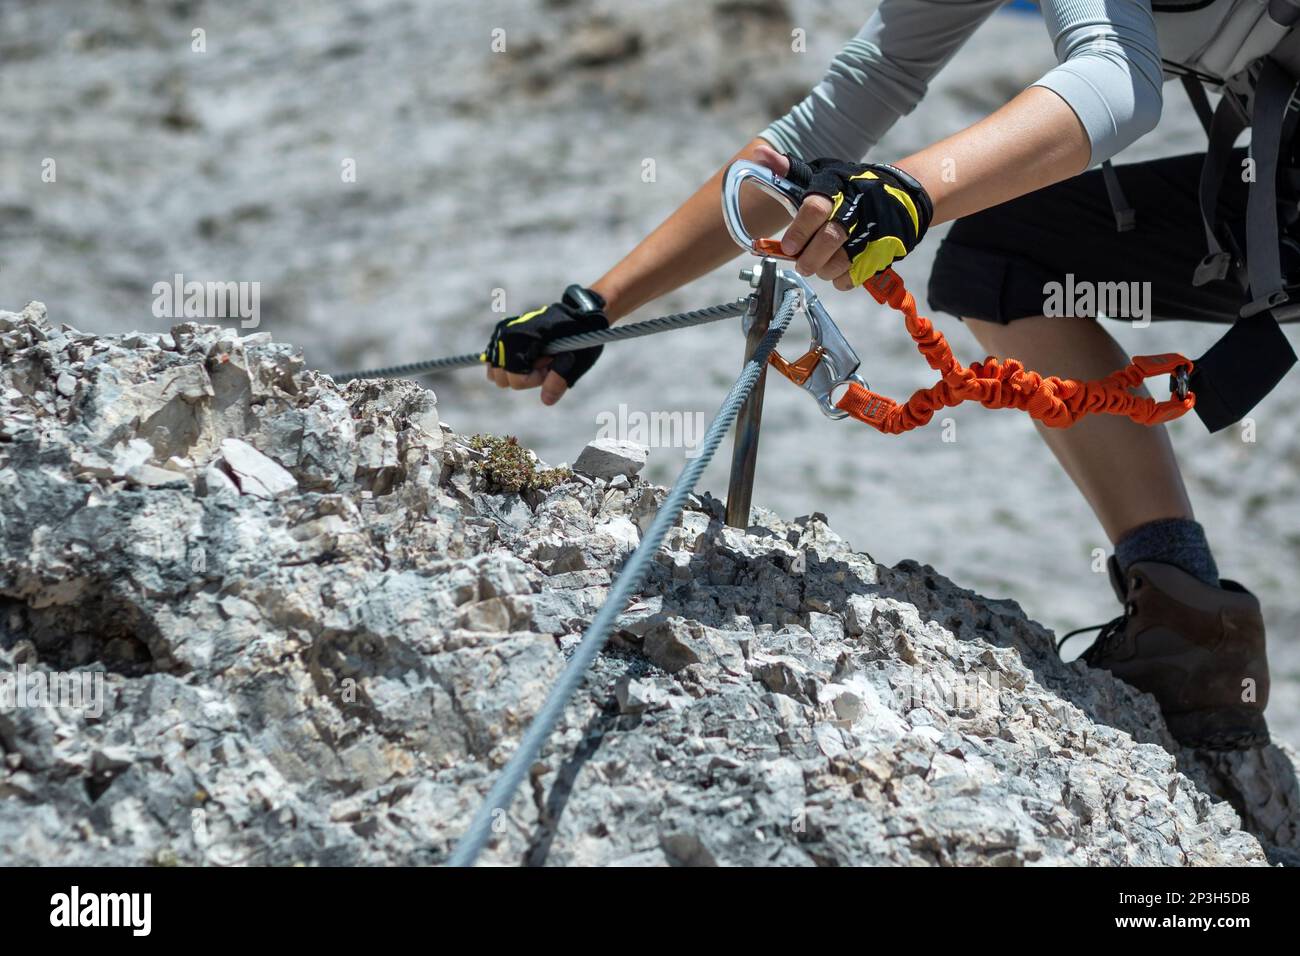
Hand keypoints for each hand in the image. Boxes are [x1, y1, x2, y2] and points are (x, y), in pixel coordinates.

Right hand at [483, 284, 608, 404]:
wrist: (578, 315)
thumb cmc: (579, 336)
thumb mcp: (578, 359)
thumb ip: (560, 378)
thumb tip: (546, 400)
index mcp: (520, 337)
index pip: (515, 379)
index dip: (536, 378)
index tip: (551, 363)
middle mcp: (505, 334)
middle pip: (501, 378)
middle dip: (525, 376)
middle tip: (546, 361)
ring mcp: (501, 334)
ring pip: (496, 373)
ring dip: (518, 371)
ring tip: (540, 358)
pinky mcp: (502, 336)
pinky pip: (495, 362)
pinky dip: (511, 365)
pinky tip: (530, 356)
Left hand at [753, 145, 931, 289]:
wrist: (901, 196)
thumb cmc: (850, 187)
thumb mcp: (823, 172)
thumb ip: (790, 170)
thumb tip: (760, 154)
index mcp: (836, 189)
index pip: (815, 208)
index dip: (799, 230)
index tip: (787, 246)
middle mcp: (854, 210)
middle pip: (829, 239)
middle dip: (809, 258)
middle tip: (801, 264)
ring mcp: (870, 233)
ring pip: (840, 262)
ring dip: (823, 270)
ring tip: (817, 266)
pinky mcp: (880, 253)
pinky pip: (854, 277)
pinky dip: (840, 279)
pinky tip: (837, 270)